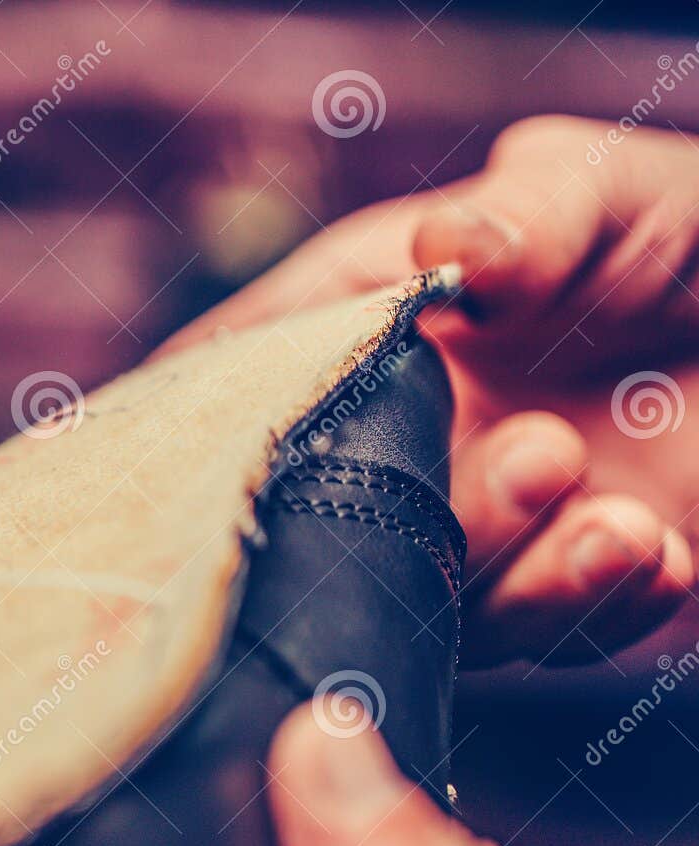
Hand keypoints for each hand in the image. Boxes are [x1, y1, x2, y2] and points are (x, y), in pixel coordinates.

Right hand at [163, 116, 698, 665]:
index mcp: (364, 328)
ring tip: (616, 518)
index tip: (213, 460)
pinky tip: (657, 553)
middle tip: (541, 454)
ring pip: (431, 603)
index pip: (242, 377)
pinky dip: (596, 608)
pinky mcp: (554, 594)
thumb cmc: (683, 234)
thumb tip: (450, 249)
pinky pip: (544, 639)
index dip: (211, 424)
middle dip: (420, 518)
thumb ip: (532, 211)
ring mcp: (470, 526)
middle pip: (330, 520)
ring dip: (518, 576)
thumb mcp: (604, 190)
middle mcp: (398, 441)